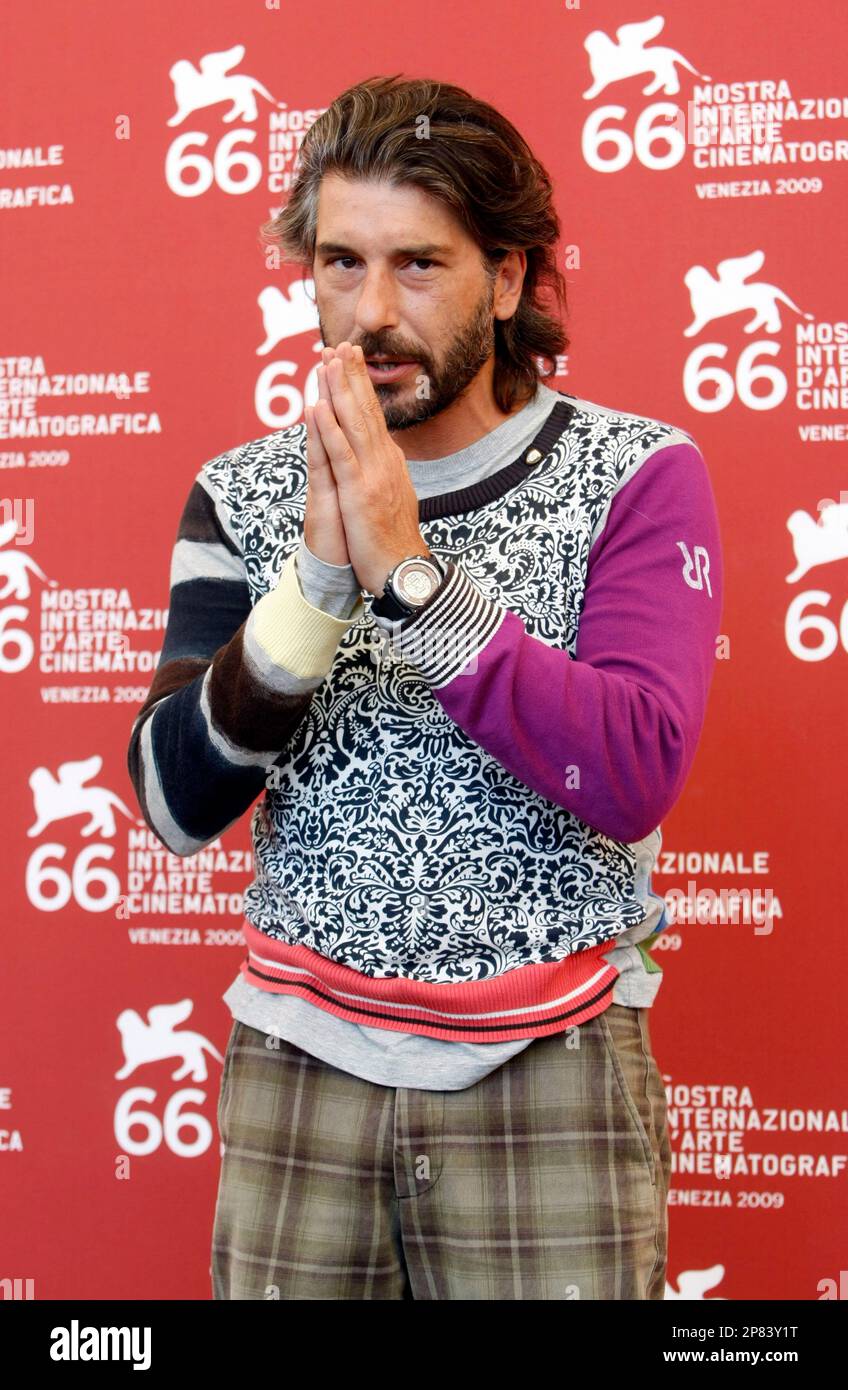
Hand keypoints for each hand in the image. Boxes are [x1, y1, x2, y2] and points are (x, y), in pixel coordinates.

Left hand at [311, 341, 430, 594]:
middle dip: (351, 376)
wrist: (403, 570)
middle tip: (341, 343)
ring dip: (339, 390)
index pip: (374, 416)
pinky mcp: (358, 492)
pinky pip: (341, 455)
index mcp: (390, 462)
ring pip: (353, 424)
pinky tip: (318, 407)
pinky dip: (328, 429)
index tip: (351, 360)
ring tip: (328, 362)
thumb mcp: (394, 497)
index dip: (361, 386)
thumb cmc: (395, 540)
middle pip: (365, 410)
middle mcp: (384, 461)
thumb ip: (387, 472)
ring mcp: (372, 475)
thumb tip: (387, 454)